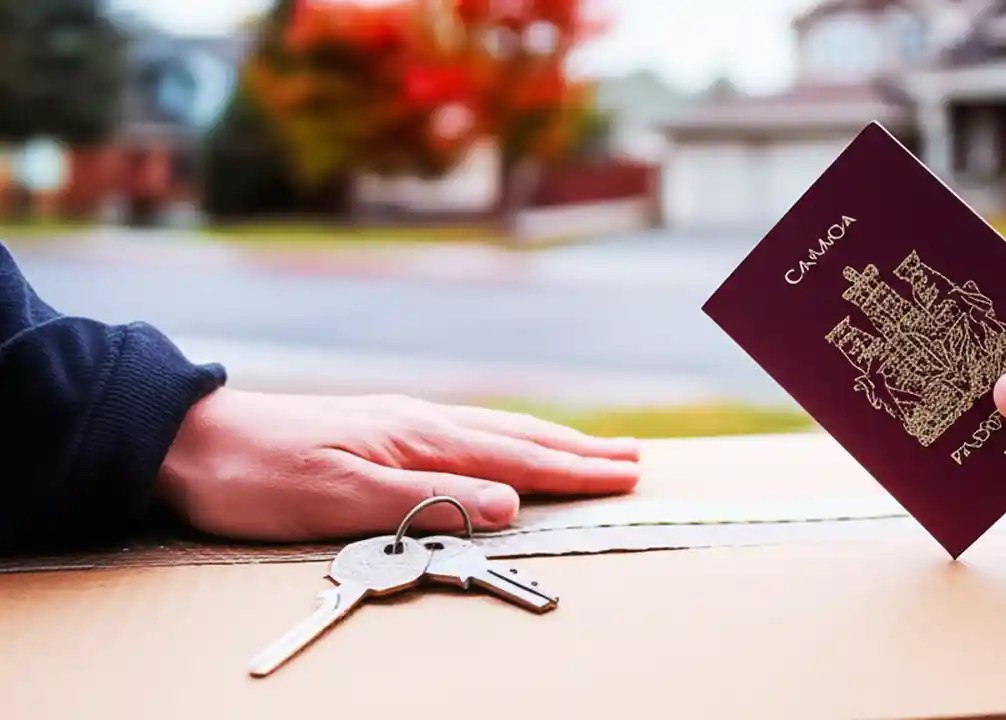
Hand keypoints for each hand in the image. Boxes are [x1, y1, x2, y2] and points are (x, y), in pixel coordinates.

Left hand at [156, 389, 640, 540]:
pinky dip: (509, 436)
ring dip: (551, 440)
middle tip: (633, 459)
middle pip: (519, 436)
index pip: (516, 457)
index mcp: (418, 437)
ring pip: (496, 428)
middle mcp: (420, 421)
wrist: (193, 437)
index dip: (575, 470)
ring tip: (592, 447)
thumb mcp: (341, 496)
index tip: (624, 475)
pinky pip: (468, 429)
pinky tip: (508, 440)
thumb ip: (429, 499)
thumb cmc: (259, 474)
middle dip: (580, 451)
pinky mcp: (382, 429)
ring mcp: (402, 421)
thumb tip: (509, 500)